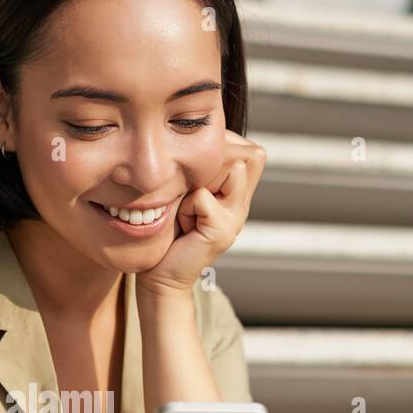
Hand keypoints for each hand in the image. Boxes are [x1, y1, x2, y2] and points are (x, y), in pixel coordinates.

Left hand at [137, 131, 266, 297]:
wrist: (161, 275)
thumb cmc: (167, 230)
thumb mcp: (185, 192)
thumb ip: (201, 171)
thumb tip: (205, 138)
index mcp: (237, 194)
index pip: (251, 152)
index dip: (226, 148)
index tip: (197, 171)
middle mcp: (242, 205)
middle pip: (245, 157)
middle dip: (211, 166)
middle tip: (190, 196)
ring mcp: (236, 218)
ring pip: (226, 172)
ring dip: (197, 185)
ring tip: (187, 209)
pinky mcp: (222, 231)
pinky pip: (202, 198)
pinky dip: (186, 207)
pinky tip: (183, 225)